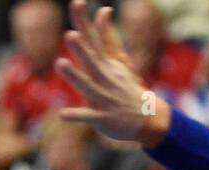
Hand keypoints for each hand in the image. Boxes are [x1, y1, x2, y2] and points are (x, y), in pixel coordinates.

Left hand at [57, 1, 171, 145]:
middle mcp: (105, 77)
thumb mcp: (119, 61)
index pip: (93, 38)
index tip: (76, 2)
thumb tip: (102, 10)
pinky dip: (75, 115)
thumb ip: (108, 37)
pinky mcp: (102, 118)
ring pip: (87, 85)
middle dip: (80, 48)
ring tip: (60, 63)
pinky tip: (62, 114)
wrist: (148, 119)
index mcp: (106, 63)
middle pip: (92, 60)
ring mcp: (104, 97)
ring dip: (74, 75)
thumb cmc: (127, 89)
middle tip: (69, 34)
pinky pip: (87, 116)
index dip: (83, 21)